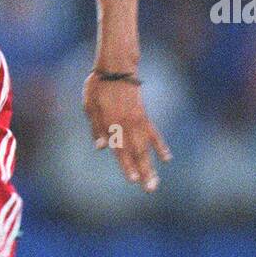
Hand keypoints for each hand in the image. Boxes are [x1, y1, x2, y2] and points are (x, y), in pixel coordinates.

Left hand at [83, 74, 171, 191]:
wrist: (117, 67)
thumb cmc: (98, 87)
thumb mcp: (89, 106)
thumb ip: (96, 128)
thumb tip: (101, 147)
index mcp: (111, 124)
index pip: (120, 149)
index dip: (127, 165)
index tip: (133, 179)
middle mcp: (125, 125)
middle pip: (136, 152)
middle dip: (143, 171)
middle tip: (150, 189)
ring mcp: (137, 121)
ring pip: (146, 148)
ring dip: (151, 165)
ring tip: (156, 182)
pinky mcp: (143, 116)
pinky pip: (153, 133)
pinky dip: (160, 146)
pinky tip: (166, 158)